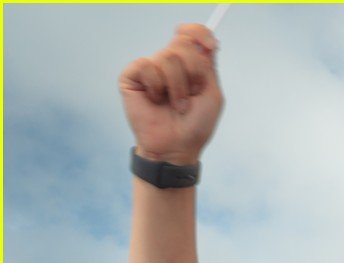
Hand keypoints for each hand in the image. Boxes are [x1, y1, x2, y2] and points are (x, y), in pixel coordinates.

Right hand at [119, 24, 222, 164]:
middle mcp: (169, 63)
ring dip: (178, 87)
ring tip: (177, 105)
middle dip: (193, 73)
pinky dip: (158, 88)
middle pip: (183, 44)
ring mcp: (150, 68)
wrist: (176, 147)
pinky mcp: (132, 76)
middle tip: (192, 95)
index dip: (200, 33)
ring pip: (168, 58)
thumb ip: (208, 66)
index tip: (210, 45)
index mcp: (189, 65)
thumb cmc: (195, 125)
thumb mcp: (211, 94)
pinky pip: (147, 66)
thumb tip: (206, 41)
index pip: (192, 35)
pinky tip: (156, 101)